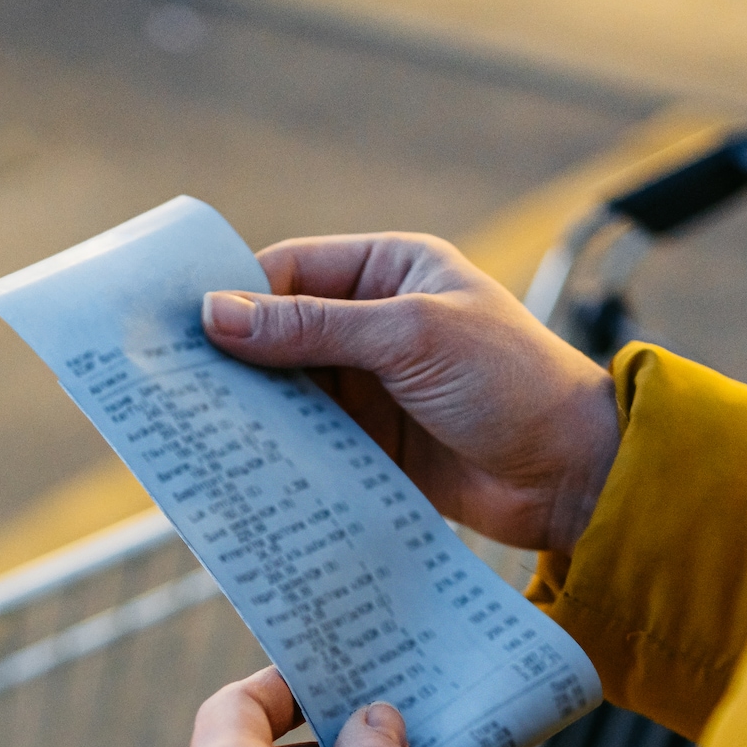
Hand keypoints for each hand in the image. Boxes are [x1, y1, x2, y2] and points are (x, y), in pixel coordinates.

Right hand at [204, 233, 619, 554]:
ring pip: (291, 392)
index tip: (182, 328)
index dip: (237, 296)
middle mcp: (377, 324)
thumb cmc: (512, 383)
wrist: (574, 475)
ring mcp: (374, 387)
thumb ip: (313, 328)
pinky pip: (312, 442)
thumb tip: (218, 315)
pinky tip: (242, 465)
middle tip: (172, 384)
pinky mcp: (376, 445)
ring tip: (194, 429)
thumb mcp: (409, 338)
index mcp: (392, 271)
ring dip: (253, 411)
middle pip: (281, 334)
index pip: (291, 272)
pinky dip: (280, 452)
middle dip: (234, 360)